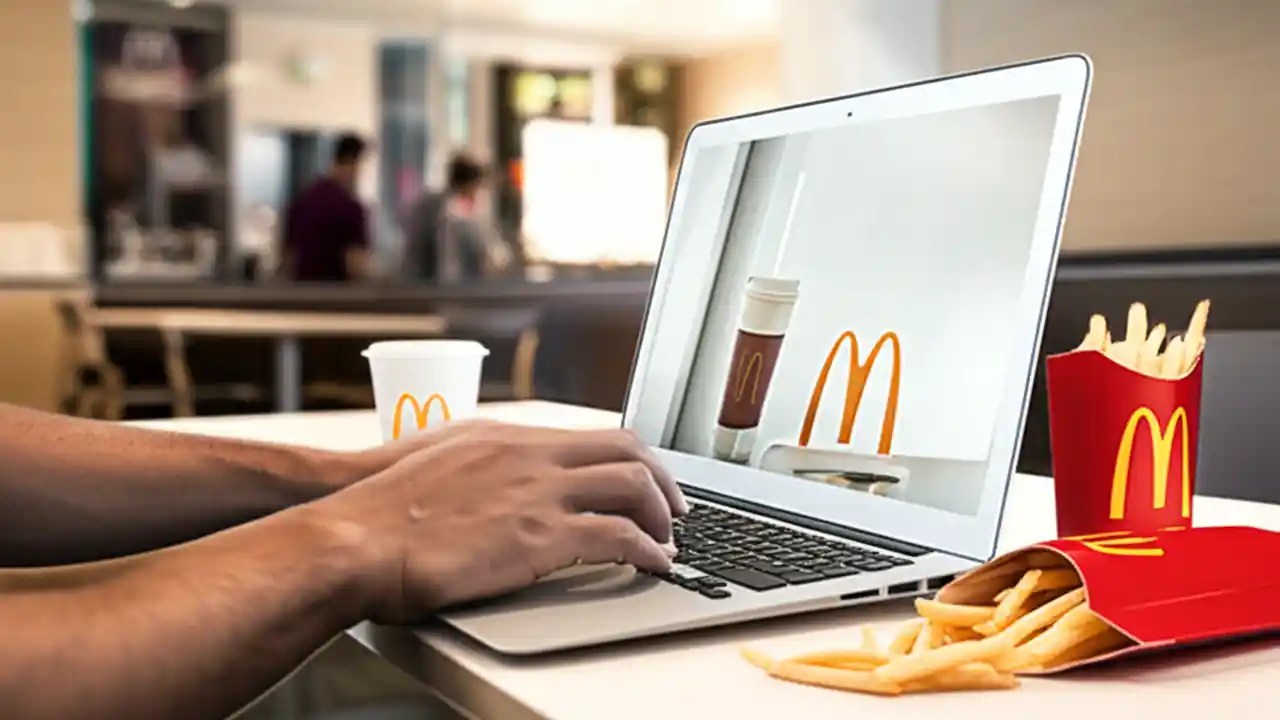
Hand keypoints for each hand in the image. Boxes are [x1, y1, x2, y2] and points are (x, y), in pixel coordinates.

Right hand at [319, 423, 686, 623]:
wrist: (354, 538)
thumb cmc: (380, 511)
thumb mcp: (436, 461)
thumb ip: (476, 462)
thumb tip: (493, 476)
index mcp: (507, 436)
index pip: (592, 434)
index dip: (631, 459)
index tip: (644, 480)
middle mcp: (530, 454)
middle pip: (626, 450)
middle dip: (662, 480)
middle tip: (674, 509)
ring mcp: (537, 492)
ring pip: (632, 486)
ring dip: (660, 516)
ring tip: (666, 542)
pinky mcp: (538, 537)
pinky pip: (617, 537)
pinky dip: (647, 551)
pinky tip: (652, 566)